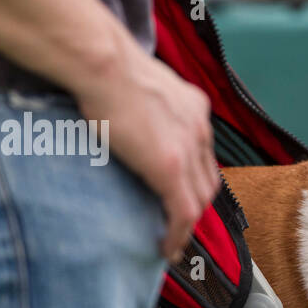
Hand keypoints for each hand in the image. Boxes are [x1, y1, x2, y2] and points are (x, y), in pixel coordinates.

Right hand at [73, 38, 219, 260]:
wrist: (100, 60)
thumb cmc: (102, 62)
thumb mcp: (136, 82)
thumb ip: (142, 103)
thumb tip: (123, 112)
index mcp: (193, 106)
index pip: (202, 153)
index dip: (192, 178)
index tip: (179, 194)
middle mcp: (199, 127)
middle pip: (207, 179)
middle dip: (194, 205)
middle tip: (176, 224)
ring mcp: (188, 148)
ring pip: (199, 200)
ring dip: (187, 224)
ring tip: (170, 240)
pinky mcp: (171, 167)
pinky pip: (183, 212)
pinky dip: (178, 234)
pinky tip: (167, 247)